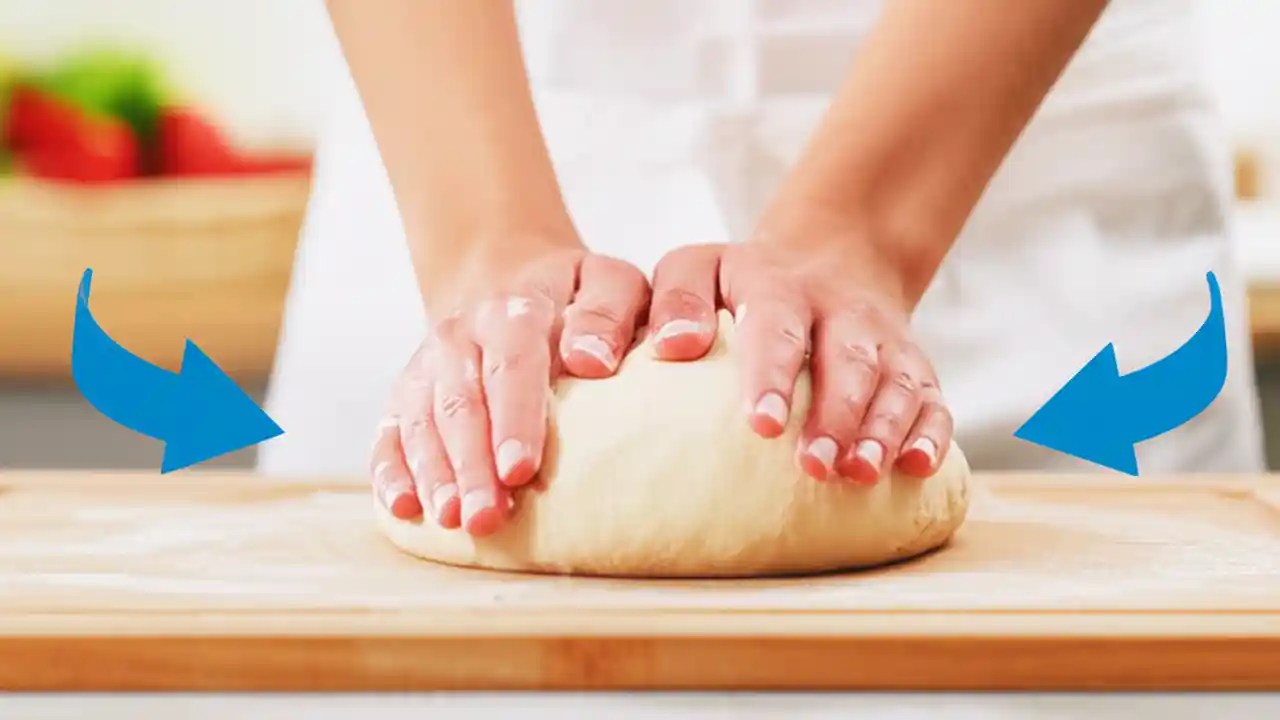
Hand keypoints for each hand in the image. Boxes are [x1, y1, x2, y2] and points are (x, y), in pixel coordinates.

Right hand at [370, 239, 648, 535]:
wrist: (511, 281)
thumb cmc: (576, 299)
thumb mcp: (609, 284)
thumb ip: (609, 313)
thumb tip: (591, 361)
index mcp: (511, 312)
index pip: (511, 365)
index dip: (514, 419)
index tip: (520, 470)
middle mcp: (459, 337)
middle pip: (461, 406)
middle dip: (472, 467)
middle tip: (486, 519)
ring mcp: (426, 368)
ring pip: (422, 424)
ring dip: (435, 476)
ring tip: (454, 521)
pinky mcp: (405, 397)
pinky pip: (388, 435)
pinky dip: (391, 473)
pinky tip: (406, 508)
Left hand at [648, 241, 951, 482]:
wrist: (832, 257)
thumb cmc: (742, 286)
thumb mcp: (700, 269)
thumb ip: (677, 298)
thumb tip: (673, 346)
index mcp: (779, 286)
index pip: (777, 327)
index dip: (772, 375)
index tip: (760, 425)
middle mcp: (841, 310)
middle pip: (847, 360)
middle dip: (835, 415)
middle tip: (813, 466)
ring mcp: (884, 340)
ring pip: (895, 383)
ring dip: (881, 431)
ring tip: (859, 474)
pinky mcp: (916, 368)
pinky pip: (934, 400)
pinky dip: (931, 434)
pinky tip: (918, 468)